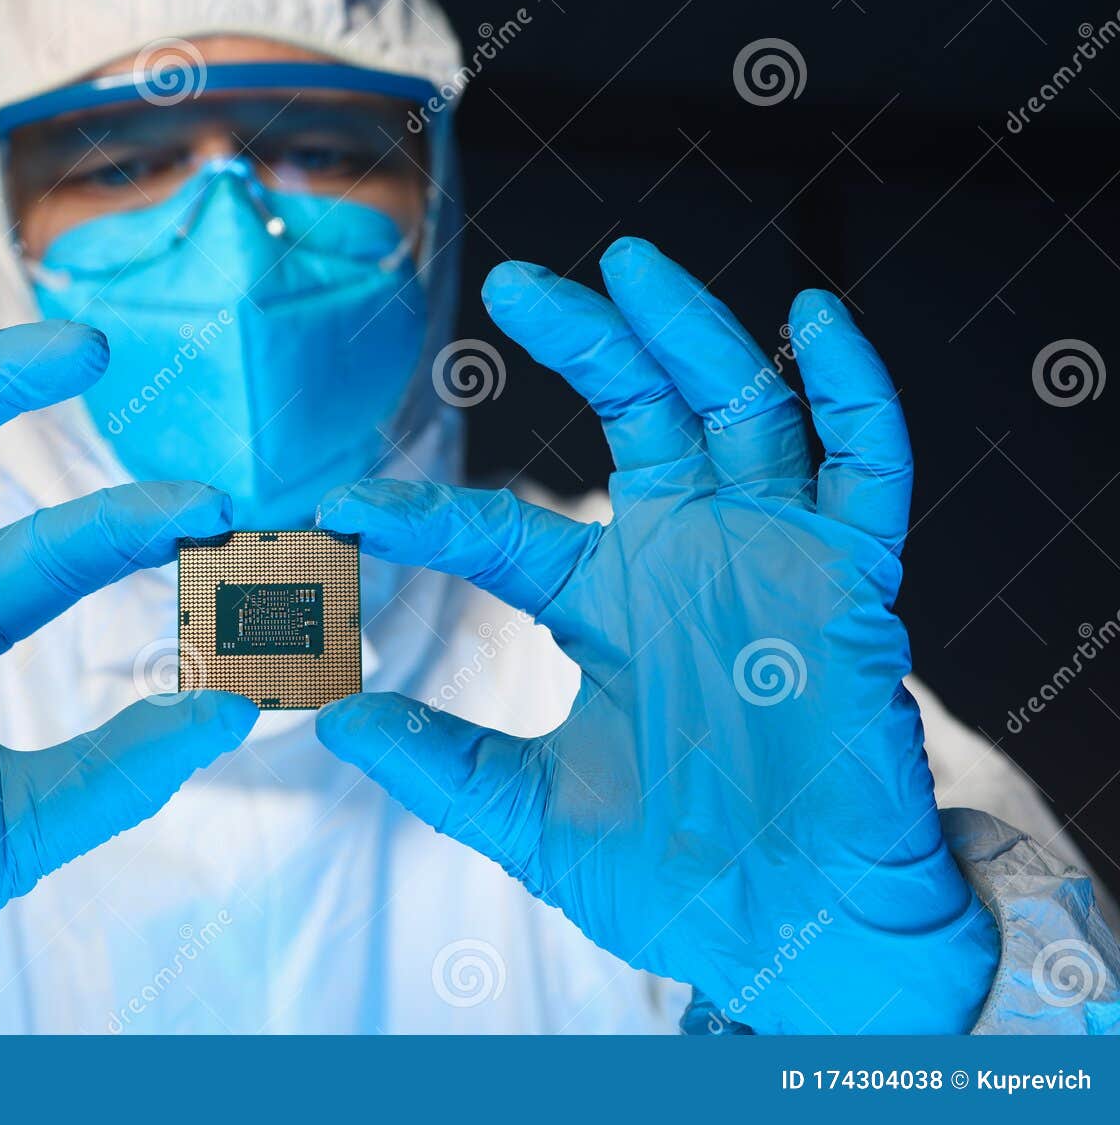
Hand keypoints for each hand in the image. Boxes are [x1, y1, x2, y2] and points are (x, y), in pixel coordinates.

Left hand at [315, 238, 997, 1033]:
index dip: (422, 516)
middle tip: (516, 284)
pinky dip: (851, 391)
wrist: (799, 938)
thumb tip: (335, 719)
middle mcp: (686, 559)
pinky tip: (815, 320)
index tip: (336, 505)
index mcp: (607, 605)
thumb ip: (443, 766)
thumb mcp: (536, 818)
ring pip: (739, 410)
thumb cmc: (679, 881)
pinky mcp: (853, 582)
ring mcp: (772, 559)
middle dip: (585, 343)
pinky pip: (867, 467)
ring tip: (627, 265)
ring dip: (690, 333)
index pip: (501, 534)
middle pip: (638, 416)